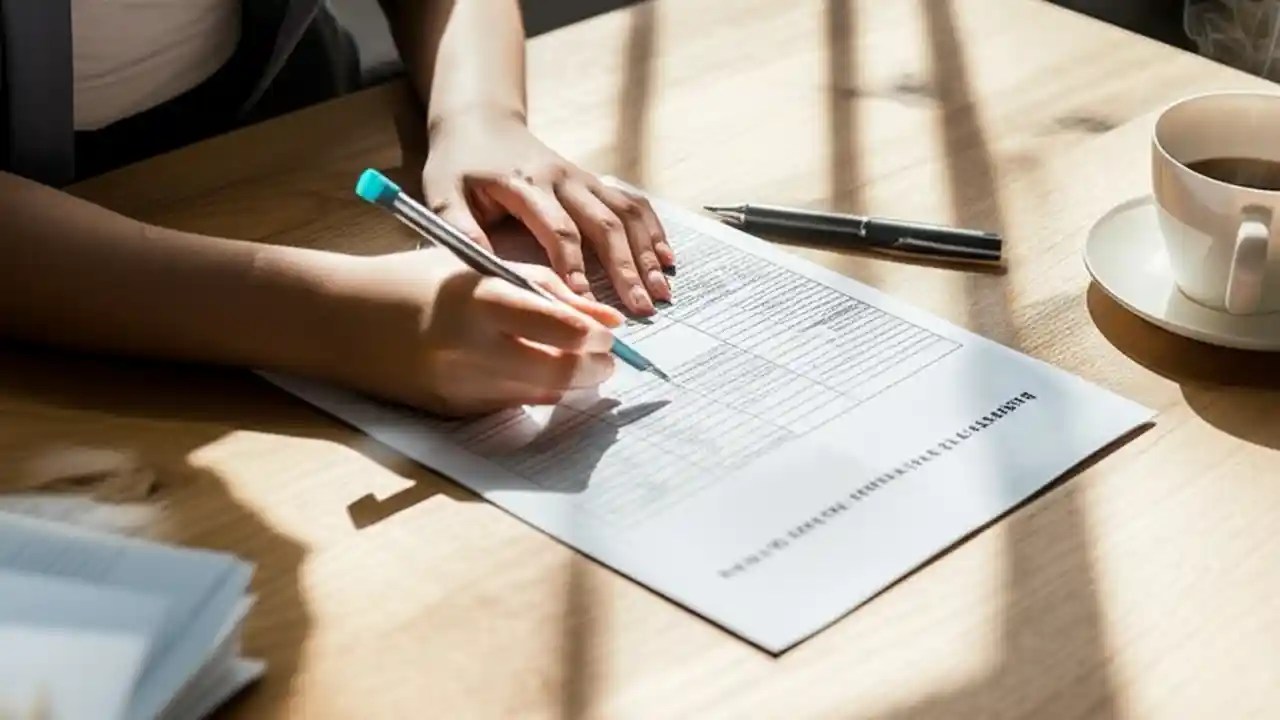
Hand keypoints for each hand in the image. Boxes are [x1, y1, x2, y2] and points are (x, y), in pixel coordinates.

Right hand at [325, 247, 624, 416]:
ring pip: (544, 396)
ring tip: (577, 363)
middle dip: (596, 369)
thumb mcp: (483, 267)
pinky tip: (530, 371)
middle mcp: (473, 351)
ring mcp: (463, 387)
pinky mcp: (456, 411)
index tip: (608, 331)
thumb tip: (609, 321)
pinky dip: (535, 390)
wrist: (344, 319)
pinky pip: (515, 405)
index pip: (563, 330)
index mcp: (481, 302)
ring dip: (572, 383)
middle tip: (606, 358)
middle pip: (562, 375)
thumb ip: (549, 289)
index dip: (598, 336)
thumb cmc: (419, 280)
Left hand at [422, 111, 674, 315]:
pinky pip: (632, 203)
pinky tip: (667, 259)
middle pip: (603, 224)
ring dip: (646, 253)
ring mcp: (584, 178)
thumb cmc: (459, 165)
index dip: (572, 264)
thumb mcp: (444, 194)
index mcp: (526, 183)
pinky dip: (652, 231)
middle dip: (625, 268)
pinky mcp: (594, 182)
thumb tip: (482, 273)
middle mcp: (563, 178)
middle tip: (640, 308)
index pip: (558, 227)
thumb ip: (461, 230)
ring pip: (625, 214)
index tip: (583, 299)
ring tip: (662, 291)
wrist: (481, 123)